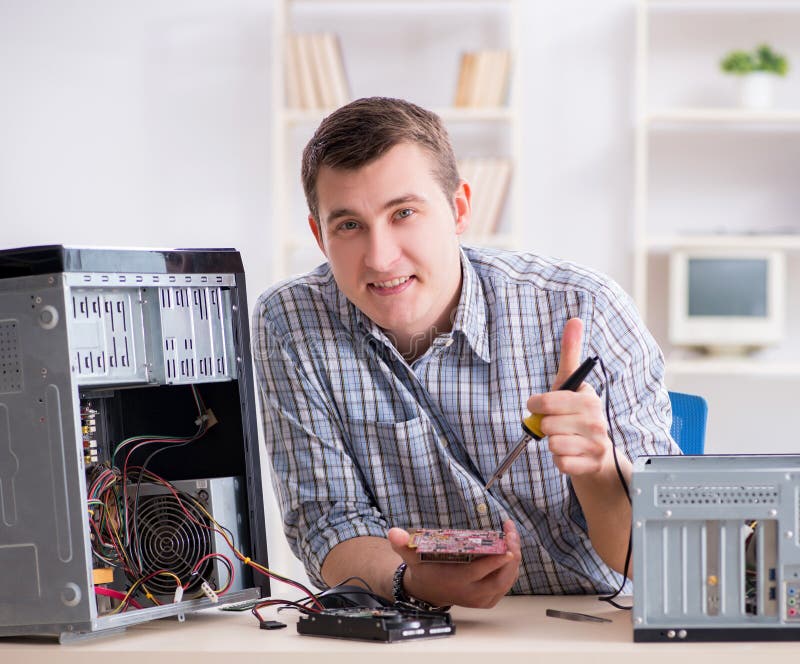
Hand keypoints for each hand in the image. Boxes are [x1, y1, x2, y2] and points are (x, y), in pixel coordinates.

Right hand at [386, 520, 520, 608]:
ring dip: (514, 560)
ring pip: (507, 580)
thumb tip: (393, 532)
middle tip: (512, 533)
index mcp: (457, 582)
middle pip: (500, 577)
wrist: (427, 592)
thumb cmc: (423, 571)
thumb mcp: (411, 557)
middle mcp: (473, 593)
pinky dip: (511, 568)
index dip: (496, 560)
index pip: (480, 572)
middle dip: (511, 555)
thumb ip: (403, 544)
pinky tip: (511, 550)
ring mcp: (483, 598)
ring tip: (513, 536)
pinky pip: (506, 584)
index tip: (508, 547)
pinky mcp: (489, 598)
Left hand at [526, 318, 611, 476]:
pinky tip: (571, 454)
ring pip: (552, 443)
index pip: (547, 401)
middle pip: (546, 424)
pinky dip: (559, 460)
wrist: (599, 454)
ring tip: (566, 439)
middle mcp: (596, 420)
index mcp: (588, 398)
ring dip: (552, 443)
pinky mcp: (591, 464)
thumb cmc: (577, 415)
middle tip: (557, 424)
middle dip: (545, 426)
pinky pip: (560, 462)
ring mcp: (596, 443)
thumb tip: (574, 320)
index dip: (536, 405)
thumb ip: (570, 353)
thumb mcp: (571, 384)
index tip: (539, 405)